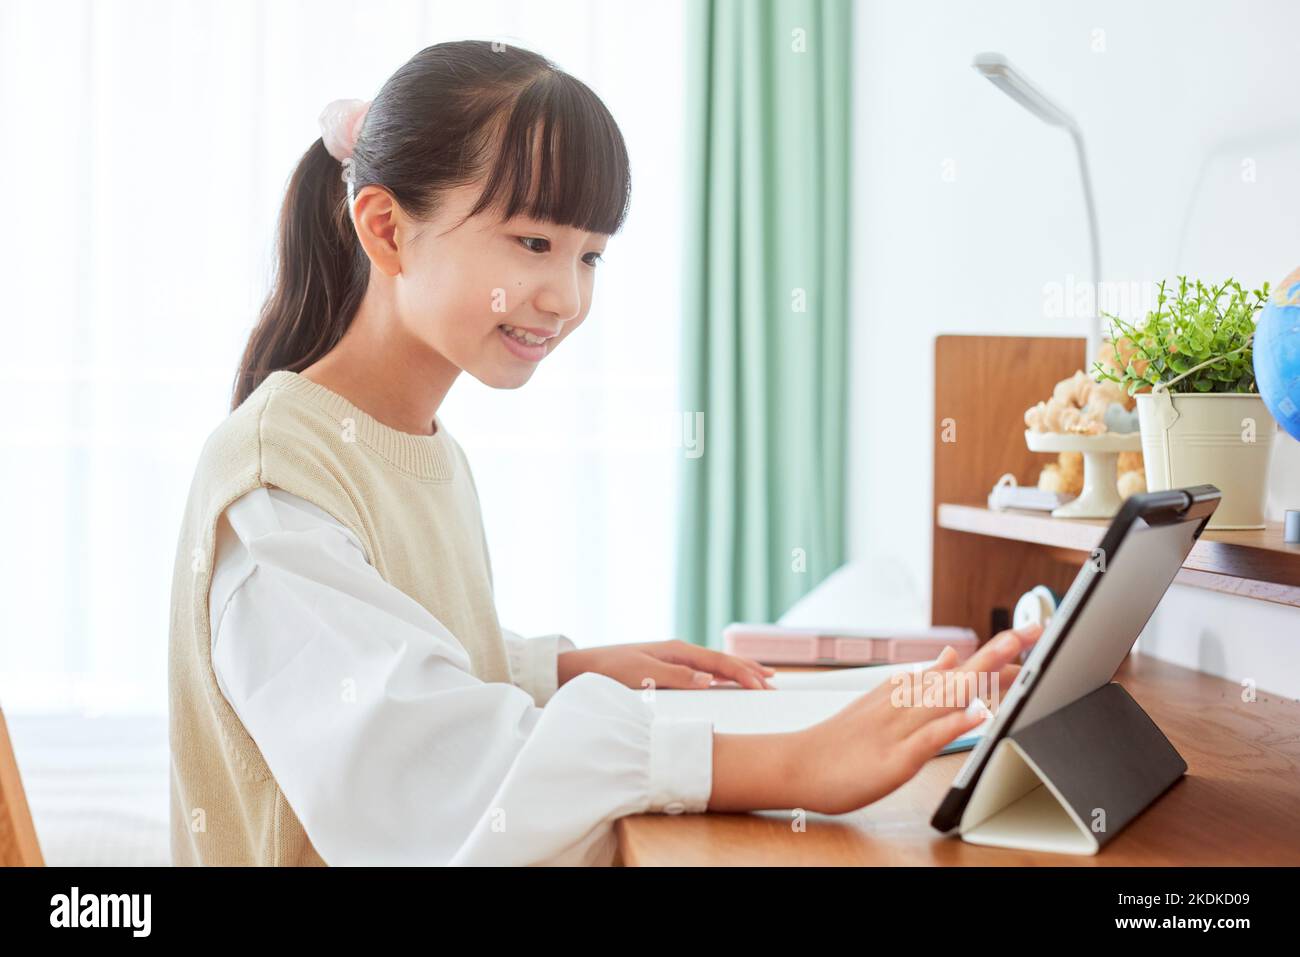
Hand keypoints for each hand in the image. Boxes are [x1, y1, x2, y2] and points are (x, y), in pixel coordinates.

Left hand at [557, 639, 775, 690]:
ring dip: (739, 671)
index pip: (719, 662)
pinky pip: (703, 669)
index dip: (744, 673)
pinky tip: (728, 679)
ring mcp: (674, 658)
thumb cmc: (611, 670)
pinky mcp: (667, 666)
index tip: (764, 684)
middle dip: (749, 670)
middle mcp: (679, 651)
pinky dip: (722, 674)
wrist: (583, 667)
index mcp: (677, 650)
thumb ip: (677, 676)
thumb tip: (710, 679)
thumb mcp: (643, 674)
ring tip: (761, 676)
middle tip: (774, 681)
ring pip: (715, 664)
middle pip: (722, 660)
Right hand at [707, 623, 1043, 813]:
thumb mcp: (883, 702)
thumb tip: (954, 654)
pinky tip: (976, 714)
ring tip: (1014, 660)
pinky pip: (928, 739)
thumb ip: (922, 681)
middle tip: (1033, 632)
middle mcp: (905, 703)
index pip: (960, 668)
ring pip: (947, 699)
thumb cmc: (842, 740)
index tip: (1032, 636)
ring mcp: (899, 728)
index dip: (998, 654)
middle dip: (998, 654)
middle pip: (960, 675)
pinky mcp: (894, 759)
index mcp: (905, 689)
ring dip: (983, 679)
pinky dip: (953, 725)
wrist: (797, 764)